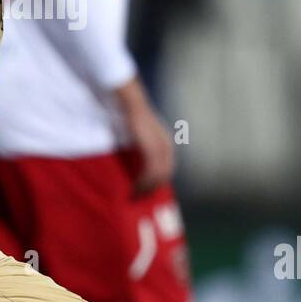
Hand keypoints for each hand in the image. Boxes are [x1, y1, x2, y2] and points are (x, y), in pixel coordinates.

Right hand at [116, 79, 173, 194]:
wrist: (133, 104)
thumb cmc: (134, 116)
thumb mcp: (143, 133)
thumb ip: (145, 145)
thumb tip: (139, 160)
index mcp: (167, 145)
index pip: (167, 169)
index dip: (158, 182)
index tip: (146, 191)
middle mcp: (166, 148)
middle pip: (164, 175)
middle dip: (152, 188)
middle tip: (139, 197)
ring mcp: (160, 149)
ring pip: (157, 176)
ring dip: (146, 188)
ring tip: (134, 195)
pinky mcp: (150, 149)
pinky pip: (149, 171)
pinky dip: (143, 182)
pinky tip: (134, 186)